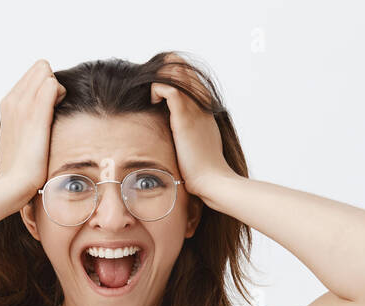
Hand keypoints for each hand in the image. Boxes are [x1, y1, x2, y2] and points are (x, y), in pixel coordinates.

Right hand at [0, 59, 65, 203]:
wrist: (12, 183)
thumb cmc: (19, 168)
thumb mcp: (17, 138)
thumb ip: (24, 123)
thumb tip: (38, 121)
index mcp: (8, 104)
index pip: (33, 74)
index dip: (45, 86)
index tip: (49, 108)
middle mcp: (12, 99)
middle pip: (41, 68)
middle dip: (52, 83)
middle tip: (54, 110)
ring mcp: (22, 105)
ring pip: (46, 72)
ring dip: (57, 89)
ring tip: (55, 115)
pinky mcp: (35, 113)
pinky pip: (52, 84)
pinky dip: (61, 95)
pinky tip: (59, 115)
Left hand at [150, 59, 235, 200]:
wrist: (211, 179)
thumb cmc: (202, 169)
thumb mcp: (196, 145)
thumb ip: (189, 133)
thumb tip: (176, 134)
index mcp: (205, 109)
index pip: (191, 77)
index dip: (174, 75)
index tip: (160, 90)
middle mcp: (201, 104)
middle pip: (185, 68)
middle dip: (165, 70)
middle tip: (154, 89)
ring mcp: (195, 108)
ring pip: (177, 71)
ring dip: (160, 77)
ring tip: (153, 95)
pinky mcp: (185, 117)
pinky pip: (169, 88)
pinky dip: (157, 88)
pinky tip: (153, 101)